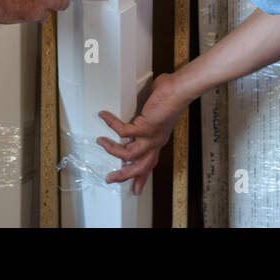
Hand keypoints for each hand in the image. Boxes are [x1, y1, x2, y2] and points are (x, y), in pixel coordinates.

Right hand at [95, 74, 184, 194]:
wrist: (179, 90)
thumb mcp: (156, 112)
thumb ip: (146, 115)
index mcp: (158, 140)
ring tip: (100, 141)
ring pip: (129, 155)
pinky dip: (111, 123)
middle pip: (140, 167)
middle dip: (123, 175)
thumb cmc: (171, 95)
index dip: (142, 178)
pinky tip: (104, 116)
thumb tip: (137, 107)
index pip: (150, 164)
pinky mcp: (146, 128)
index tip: (136, 189)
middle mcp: (155, 142)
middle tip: (110, 179)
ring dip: (112, 150)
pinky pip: (123, 131)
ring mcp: (151, 137)